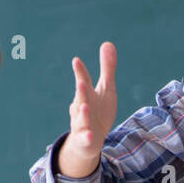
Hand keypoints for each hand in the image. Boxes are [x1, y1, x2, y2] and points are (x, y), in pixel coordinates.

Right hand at [58, 41, 117, 177]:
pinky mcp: (85, 139)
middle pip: (81, 99)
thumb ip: (107, 68)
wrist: (89, 140)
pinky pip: (84, 139)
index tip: (76, 60)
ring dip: (83, 114)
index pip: (84, 81)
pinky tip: (89, 135)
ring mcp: (82, 124)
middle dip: (81, 92)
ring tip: (85, 107)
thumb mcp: (106, 89)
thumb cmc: (98, 111)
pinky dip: (86, 137)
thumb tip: (108, 42)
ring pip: (81, 119)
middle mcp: (82, 108)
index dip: (81, 72)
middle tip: (81, 83)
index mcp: (87, 95)